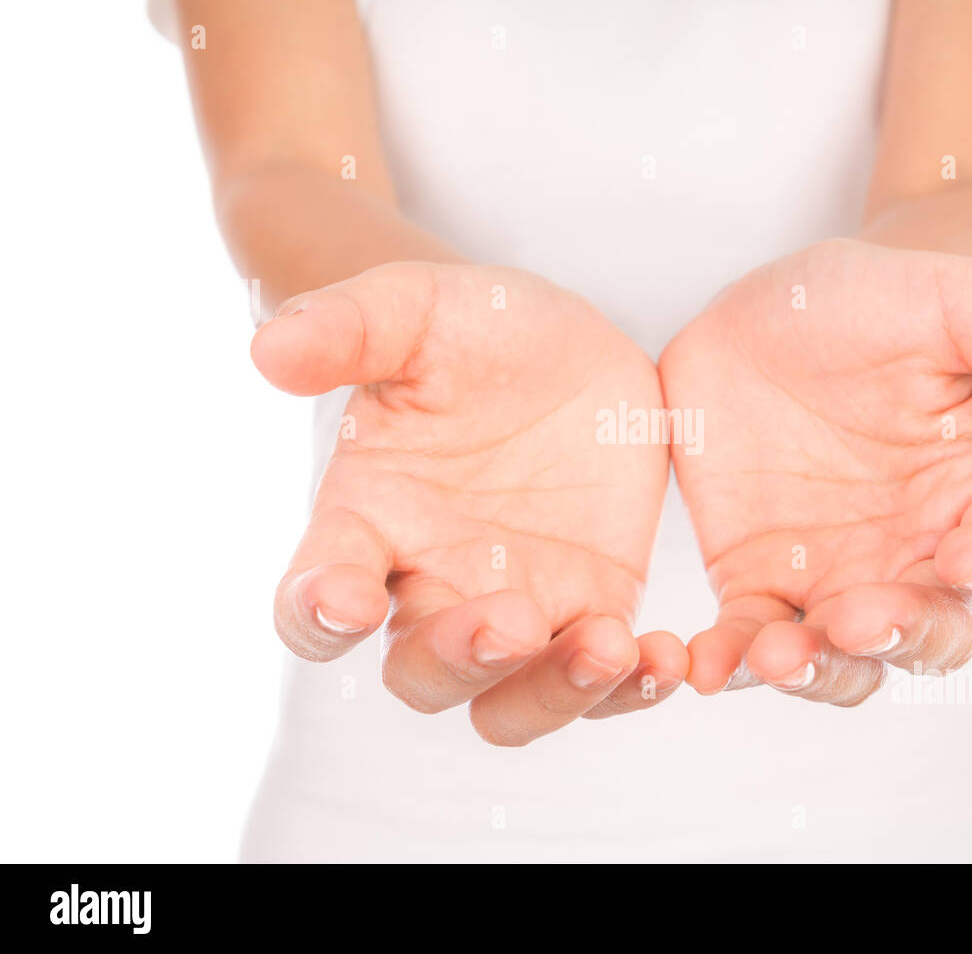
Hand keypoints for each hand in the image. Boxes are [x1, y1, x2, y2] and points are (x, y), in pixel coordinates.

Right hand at [252, 262, 686, 744]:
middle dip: (458, 663)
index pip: (313, 599)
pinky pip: (604, 677)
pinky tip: (667, 656)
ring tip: (608, 645)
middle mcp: (432, 583)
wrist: (566, 344)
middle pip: (420, 675)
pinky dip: (632, 685)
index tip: (348, 599)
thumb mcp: (413, 308)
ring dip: (553, 694)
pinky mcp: (593, 605)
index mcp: (368, 524)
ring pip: (511, 703)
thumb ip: (344, 326)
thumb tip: (265, 349)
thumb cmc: (470, 327)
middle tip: (510, 620)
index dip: (317, 613)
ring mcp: (517, 605)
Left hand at [660, 239, 971, 703]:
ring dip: (818, 672)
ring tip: (777, 655)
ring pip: (845, 660)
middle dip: (905, 637)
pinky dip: (734, 664)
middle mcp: (918, 555)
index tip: (968, 552)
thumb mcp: (957, 302)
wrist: (767, 307)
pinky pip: (752, 643)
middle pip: (935, 635)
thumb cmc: (878, 301)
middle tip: (861, 613)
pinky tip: (707, 664)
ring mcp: (836, 578)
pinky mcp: (758, 583)